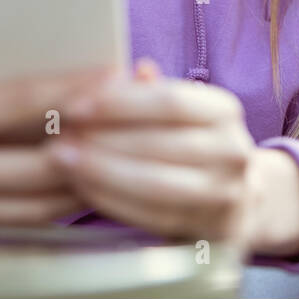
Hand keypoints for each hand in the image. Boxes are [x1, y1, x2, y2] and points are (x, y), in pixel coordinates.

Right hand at [0, 64, 123, 229]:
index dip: (72, 88)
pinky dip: (60, 201)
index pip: (17, 103)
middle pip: (41, 163)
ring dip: (91, 177)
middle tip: (140, 117)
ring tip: (129, 151)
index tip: (115, 72)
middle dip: (98, 141)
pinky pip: (23, 220)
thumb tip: (57, 77)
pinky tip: (92, 182)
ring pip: (41, 202)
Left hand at [49, 59, 298, 257]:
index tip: (73, 105)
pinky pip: (151, 216)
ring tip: (62, 160)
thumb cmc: (192, 145)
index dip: (119, 103)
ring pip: (154, 184)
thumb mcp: (182, 112)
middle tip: (58, 136)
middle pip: (159, 143)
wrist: (239, 199)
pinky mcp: (208, 230)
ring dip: (101, 172)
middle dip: (102, 140)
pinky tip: (81, 188)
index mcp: (224, 111)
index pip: (171, 101)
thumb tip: (134, 68)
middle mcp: (233, 151)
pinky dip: (112, 201)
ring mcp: (225, 194)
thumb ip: (153, 93)